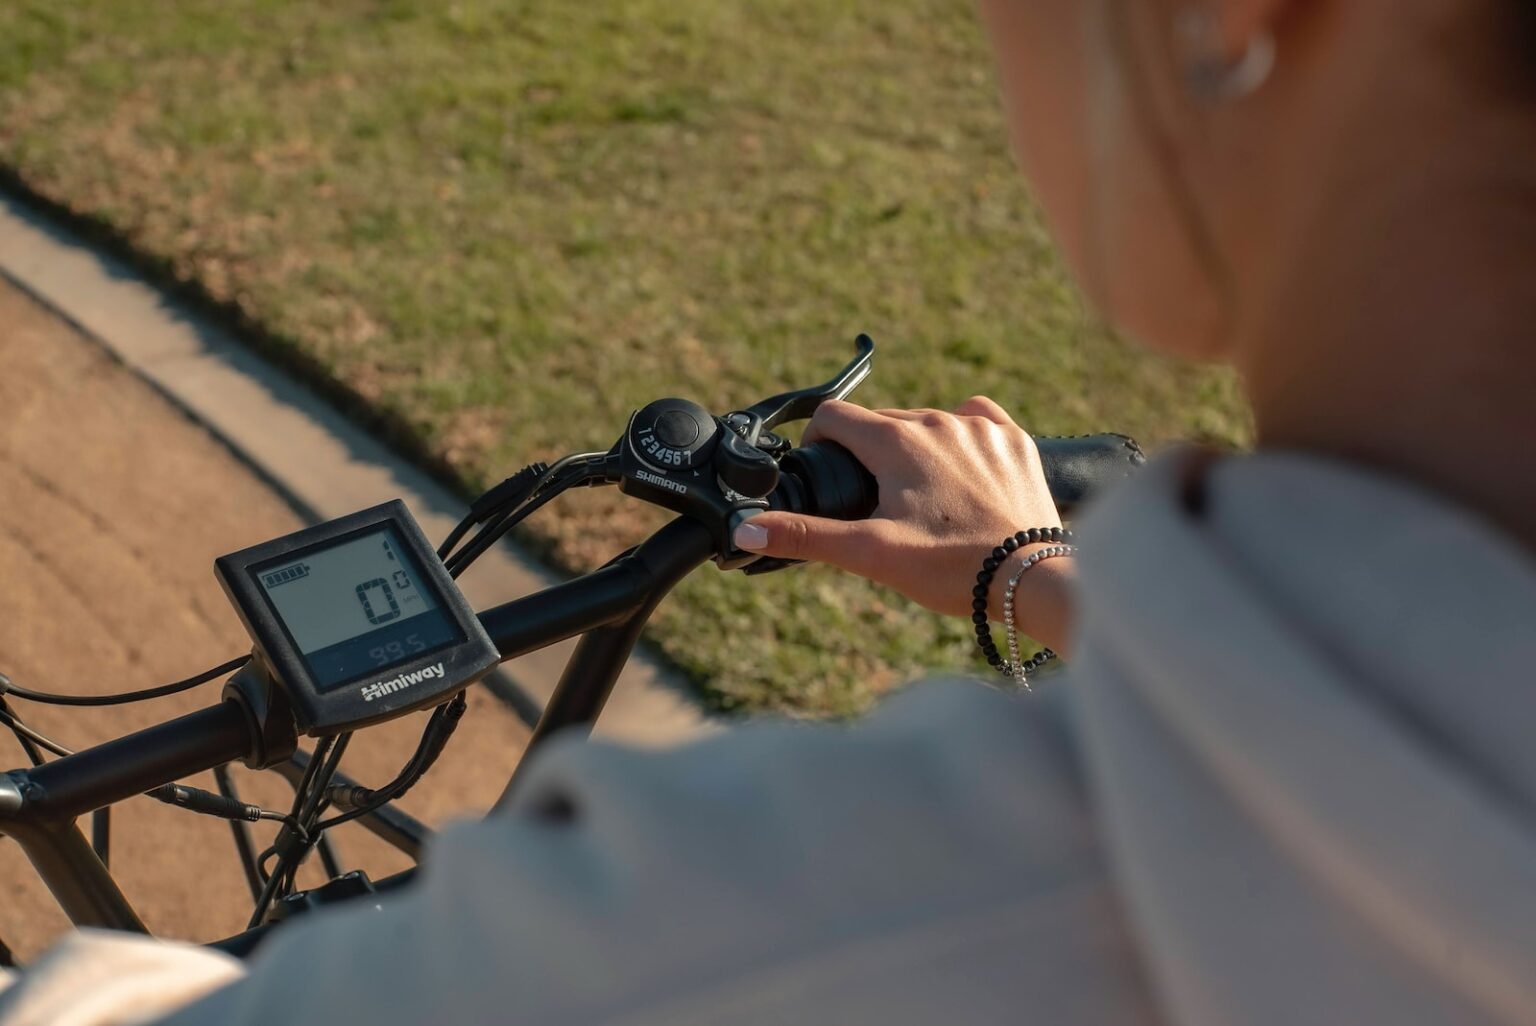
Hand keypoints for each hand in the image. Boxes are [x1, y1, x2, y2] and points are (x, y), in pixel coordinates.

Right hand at [734, 397, 1076, 654]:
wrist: (1034, 579)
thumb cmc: (952, 568)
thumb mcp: (870, 554)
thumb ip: (806, 536)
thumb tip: (746, 529)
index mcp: (897, 440)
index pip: (834, 416)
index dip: (818, 442)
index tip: (824, 472)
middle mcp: (938, 419)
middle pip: (881, 422)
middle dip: (868, 455)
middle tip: (873, 505)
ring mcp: (980, 426)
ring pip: (928, 424)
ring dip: (915, 451)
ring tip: (922, 502)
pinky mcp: (1014, 440)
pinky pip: (976, 422)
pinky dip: (961, 441)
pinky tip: (962, 475)